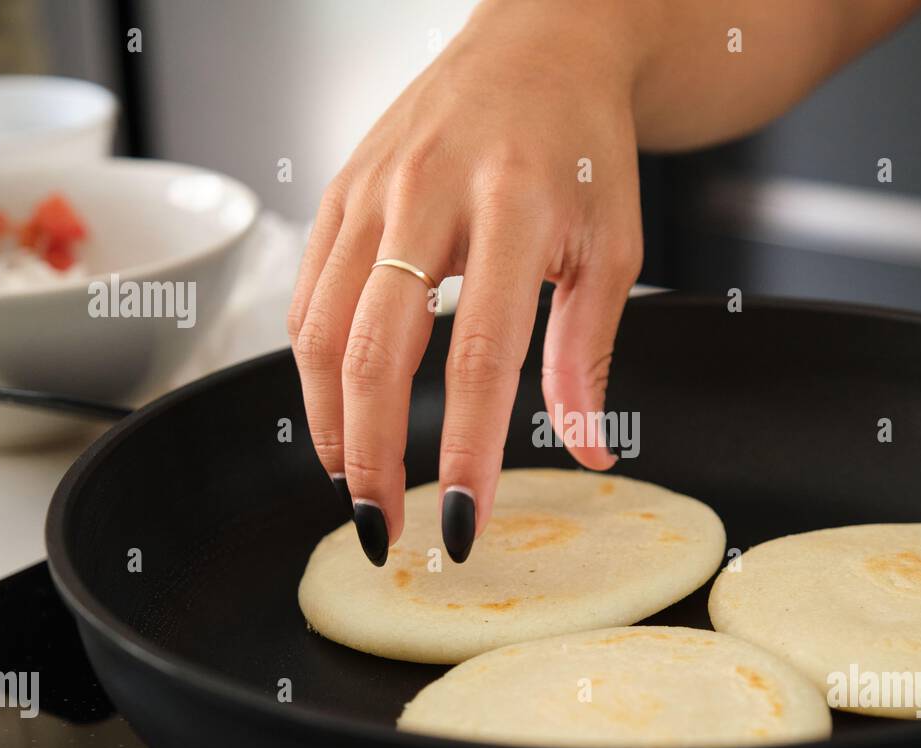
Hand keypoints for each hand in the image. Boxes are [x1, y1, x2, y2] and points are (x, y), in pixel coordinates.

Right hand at [287, 1, 643, 565]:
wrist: (543, 44)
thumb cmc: (585, 146)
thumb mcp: (613, 246)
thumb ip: (587, 355)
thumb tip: (585, 451)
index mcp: (514, 207)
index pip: (480, 358)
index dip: (468, 452)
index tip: (466, 523)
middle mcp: (428, 194)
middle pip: (374, 351)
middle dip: (371, 455)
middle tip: (381, 526)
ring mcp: (372, 188)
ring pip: (320, 327)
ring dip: (330, 420)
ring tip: (352, 480)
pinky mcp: (339, 189)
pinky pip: (307, 292)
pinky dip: (311, 365)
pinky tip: (336, 410)